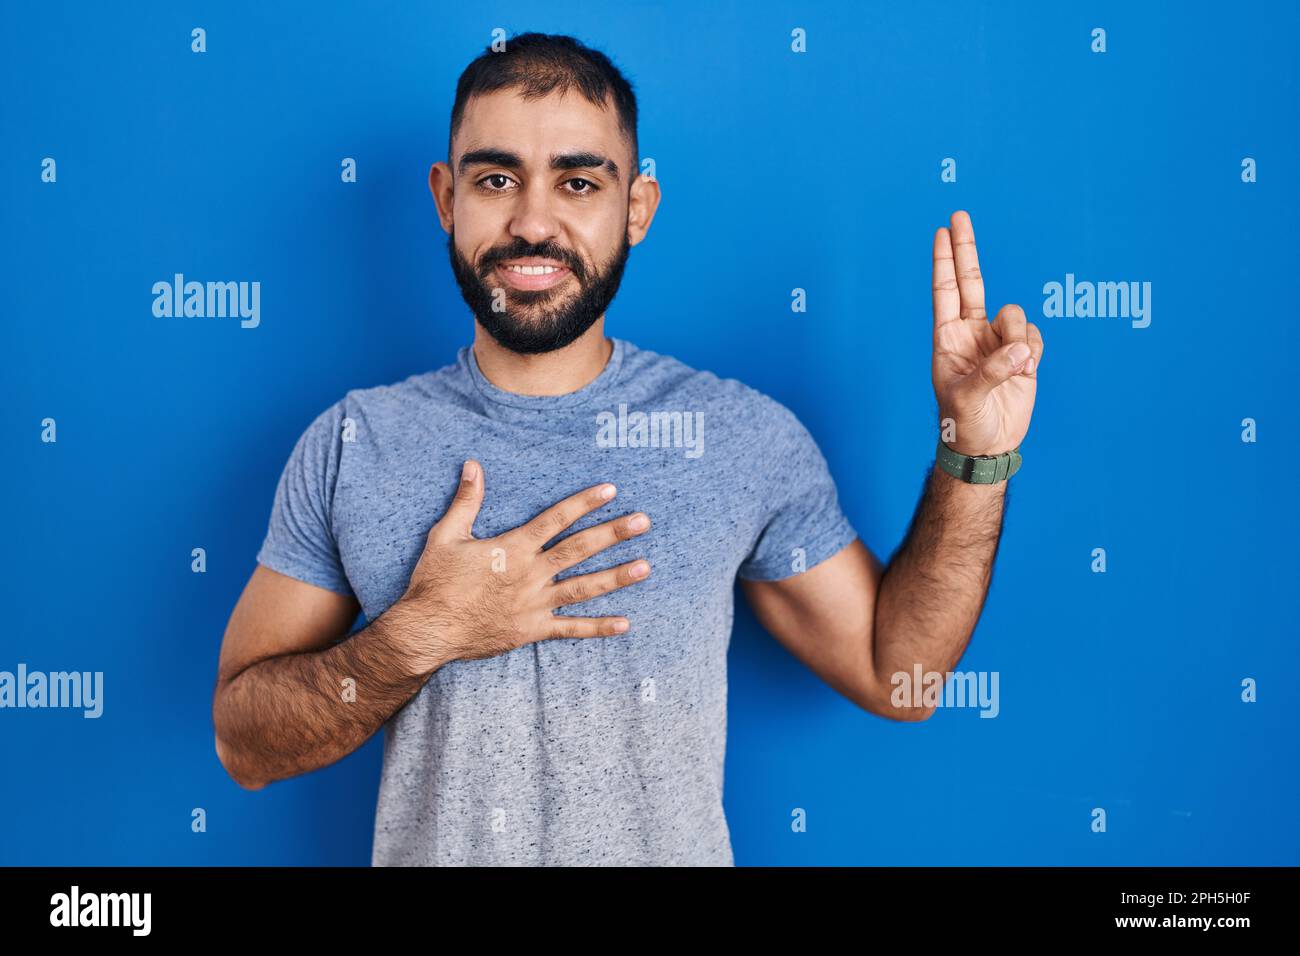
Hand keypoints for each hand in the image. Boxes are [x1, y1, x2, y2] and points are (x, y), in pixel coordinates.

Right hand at [397, 460, 651, 669]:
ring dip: (616, 577)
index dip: (584, 503)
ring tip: (645, 566)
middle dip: (613, 533)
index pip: (556, 519)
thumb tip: (473, 465)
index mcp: (513, 548)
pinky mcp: (532, 630)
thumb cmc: (435, 582)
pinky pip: (571, 629)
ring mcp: (535, 604)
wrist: (427, 630)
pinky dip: (598, 627)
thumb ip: (466, 500)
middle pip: (580, 549)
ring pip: (584, 587)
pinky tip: (625, 623)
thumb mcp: (446, 535)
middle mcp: (531, 574)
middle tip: (643, 521)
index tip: (610, 490)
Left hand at [931, 211, 1043, 455]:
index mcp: (948, 338)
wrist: (988, 446)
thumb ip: (991, 372)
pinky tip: (1025, 372)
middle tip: (959, 215)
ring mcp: (997, 341)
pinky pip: (1034, 336)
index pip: (946, 291)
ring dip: (1018, 339)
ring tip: (1014, 369)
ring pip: (1015, 316)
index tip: (942, 231)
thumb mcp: (967, 399)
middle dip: (966, 249)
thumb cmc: (963, 424)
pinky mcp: (1022, 354)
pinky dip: (1033, 351)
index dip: (945, 261)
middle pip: (972, 281)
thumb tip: (1019, 351)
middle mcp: (972, 333)